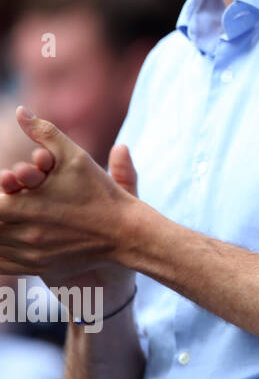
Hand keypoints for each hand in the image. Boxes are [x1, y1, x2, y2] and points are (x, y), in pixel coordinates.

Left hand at [0, 108, 139, 289]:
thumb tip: (21, 111)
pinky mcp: (38, 267)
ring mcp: (29, 255)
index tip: (1, 185)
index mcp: (19, 207)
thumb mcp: (74, 157)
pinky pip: (3, 265)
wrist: (126, 232)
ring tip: (4, 218)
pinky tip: (4, 239)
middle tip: (2, 200)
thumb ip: (44, 132)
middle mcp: (20, 234)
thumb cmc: (100, 192)